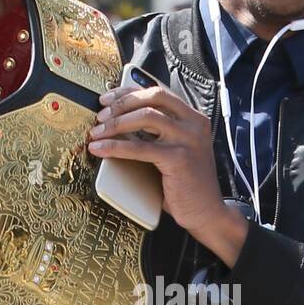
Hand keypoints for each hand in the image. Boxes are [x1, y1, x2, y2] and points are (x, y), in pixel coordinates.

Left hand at [87, 83, 250, 263]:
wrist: (207, 212)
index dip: (129, 92)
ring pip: (145, 117)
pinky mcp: (179, 159)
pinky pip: (140, 147)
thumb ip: (158, 134)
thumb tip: (120, 121)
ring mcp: (188, 140)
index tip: (107, 98)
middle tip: (100, 116)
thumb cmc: (186, 185)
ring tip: (97, 133)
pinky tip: (100, 149)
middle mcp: (194, 124)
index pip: (158, 92)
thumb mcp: (175, 150)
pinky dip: (115, 146)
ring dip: (115, 123)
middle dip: (121, 104)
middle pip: (153, 97)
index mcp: (193, 118)